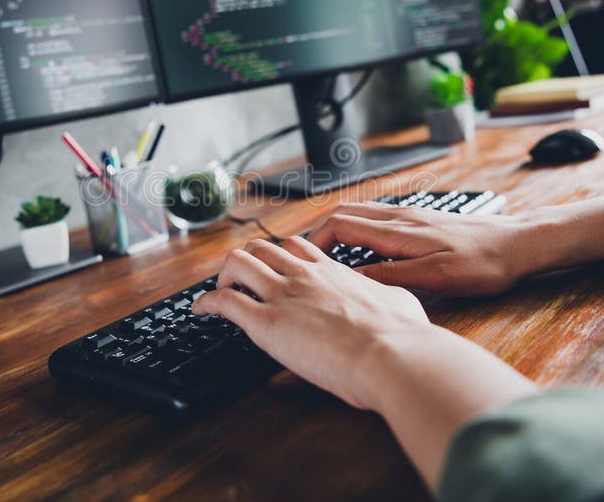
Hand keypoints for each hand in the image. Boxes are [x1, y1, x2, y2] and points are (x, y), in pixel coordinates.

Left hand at [193, 236, 537, 490]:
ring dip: (224, 275)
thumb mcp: (400, 300)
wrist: (393, 355)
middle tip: (240, 278)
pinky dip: (206, 302)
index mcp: (334, 272)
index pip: (297, 248)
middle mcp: (305, 276)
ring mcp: (284, 295)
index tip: (274, 266)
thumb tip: (393, 297)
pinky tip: (200, 310)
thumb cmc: (403, 337)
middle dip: (246, 260)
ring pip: (237, 263)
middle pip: (262, 248)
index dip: (280, 255)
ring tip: (220, 291)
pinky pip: (224, 302)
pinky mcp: (267, 323)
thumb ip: (387, 293)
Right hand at [306, 202, 540, 295]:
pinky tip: (366, 249)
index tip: (303, 260)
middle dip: (320, 233)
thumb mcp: (437, 278)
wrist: (520, 244)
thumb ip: (392, 275)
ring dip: (339, 230)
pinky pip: (379, 218)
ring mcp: (412, 216)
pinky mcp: (423, 221)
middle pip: (345, 213)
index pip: (341, 225)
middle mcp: (402, 217)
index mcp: (400, 231)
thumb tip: (353, 277)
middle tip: (308, 258)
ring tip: (329, 255)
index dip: (316, 240)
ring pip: (361, 213)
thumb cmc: (485, 263)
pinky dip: (360, 230)